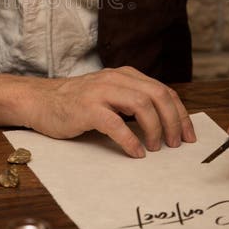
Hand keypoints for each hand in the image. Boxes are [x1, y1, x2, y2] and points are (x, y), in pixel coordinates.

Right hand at [25, 66, 195, 157]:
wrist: (39, 101)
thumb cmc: (75, 103)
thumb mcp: (109, 95)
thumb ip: (132, 102)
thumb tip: (164, 124)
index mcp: (125, 75)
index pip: (163, 91)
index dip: (180, 114)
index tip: (188, 134)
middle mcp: (115, 79)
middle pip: (158, 96)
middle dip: (173, 121)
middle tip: (176, 144)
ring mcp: (101, 92)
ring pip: (142, 106)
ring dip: (155, 130)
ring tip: (156, 148)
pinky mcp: (87, 109)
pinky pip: (116, 124)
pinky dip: (130, 140)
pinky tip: (136, 153)